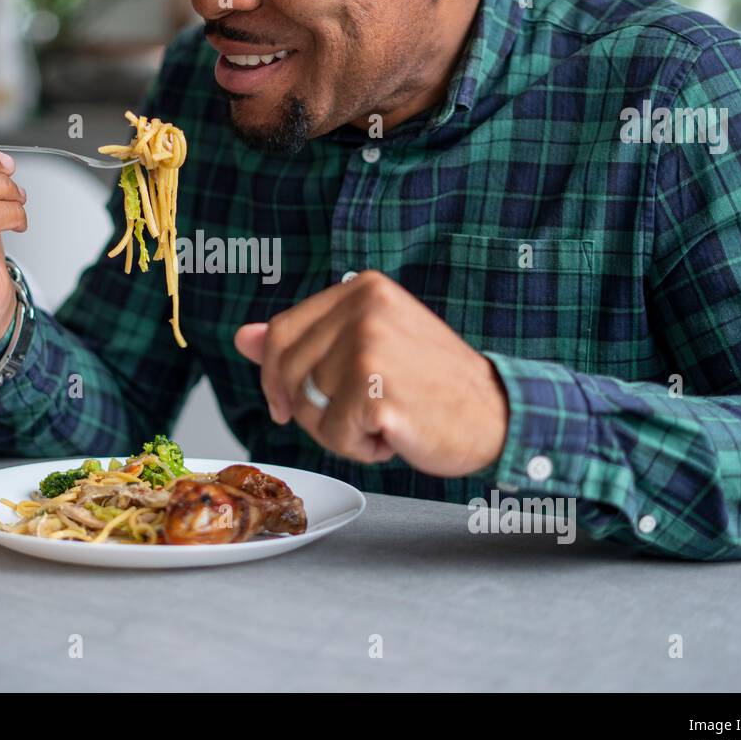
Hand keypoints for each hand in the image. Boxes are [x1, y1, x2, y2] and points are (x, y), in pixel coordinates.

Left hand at [234, 271, 509, 475]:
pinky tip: (394, 435)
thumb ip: (306, 339)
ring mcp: (370, 348)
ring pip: (308, 408)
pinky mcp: (377, 392)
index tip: (286, 404)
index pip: (280, 333)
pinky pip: (335, 437)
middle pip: (286, 372)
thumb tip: (243, 337)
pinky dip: (360, 449)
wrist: (497, 414)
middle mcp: (364, 309)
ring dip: (337, 431)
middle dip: (308, 409)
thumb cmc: (431, 384)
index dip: (273, 377)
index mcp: (361, 289)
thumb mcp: (367, 346)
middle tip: (353, 417)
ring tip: (381, 421)